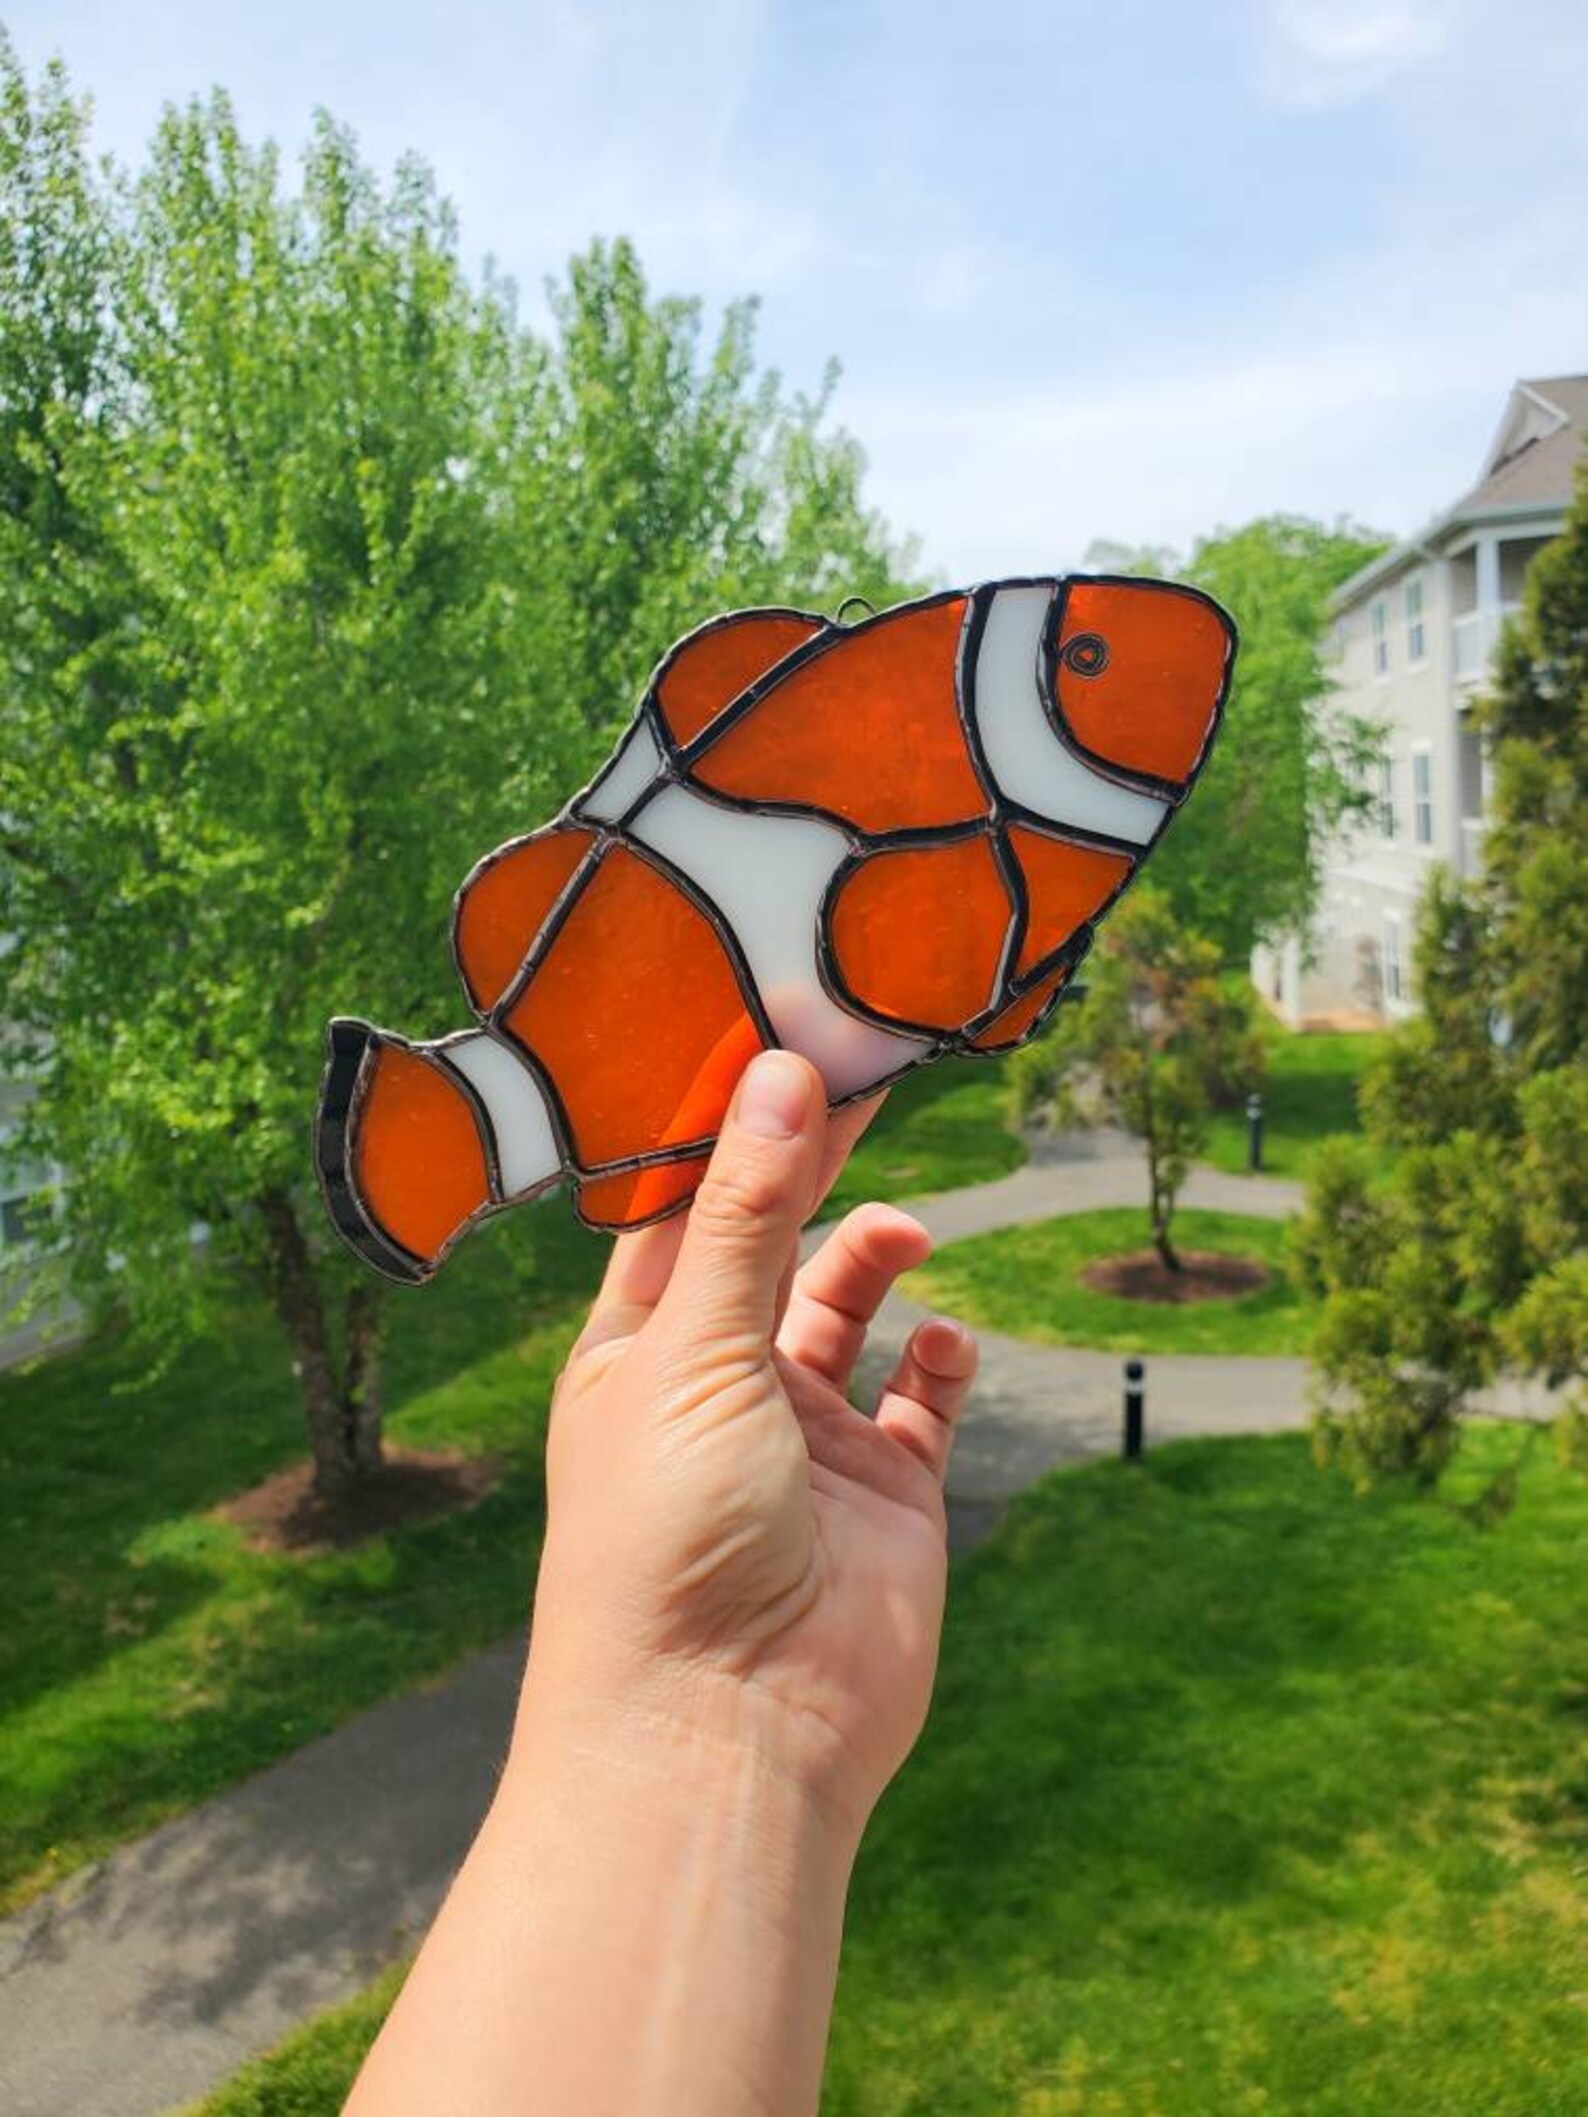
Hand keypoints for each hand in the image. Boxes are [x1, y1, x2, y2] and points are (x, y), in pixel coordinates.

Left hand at [523, 1049, 977, 1831]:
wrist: (730, 1732)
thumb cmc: (664, 1538)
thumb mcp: (694, 1352)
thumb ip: (748, 1214)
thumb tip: (779, 1071)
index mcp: (638, 1349)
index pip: (683, 1208)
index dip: (729, 1125)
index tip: (778, 1031)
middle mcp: (718, 1384)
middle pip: (774, 1240)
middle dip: (815, 1164)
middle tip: (870, 1070)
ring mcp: (804, 1439)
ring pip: (850, 1310)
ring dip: (877, 1256)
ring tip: (902, 1234)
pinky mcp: (886, 1495)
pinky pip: (922, 1400)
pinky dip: (940, 1357)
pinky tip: (941, 1346)